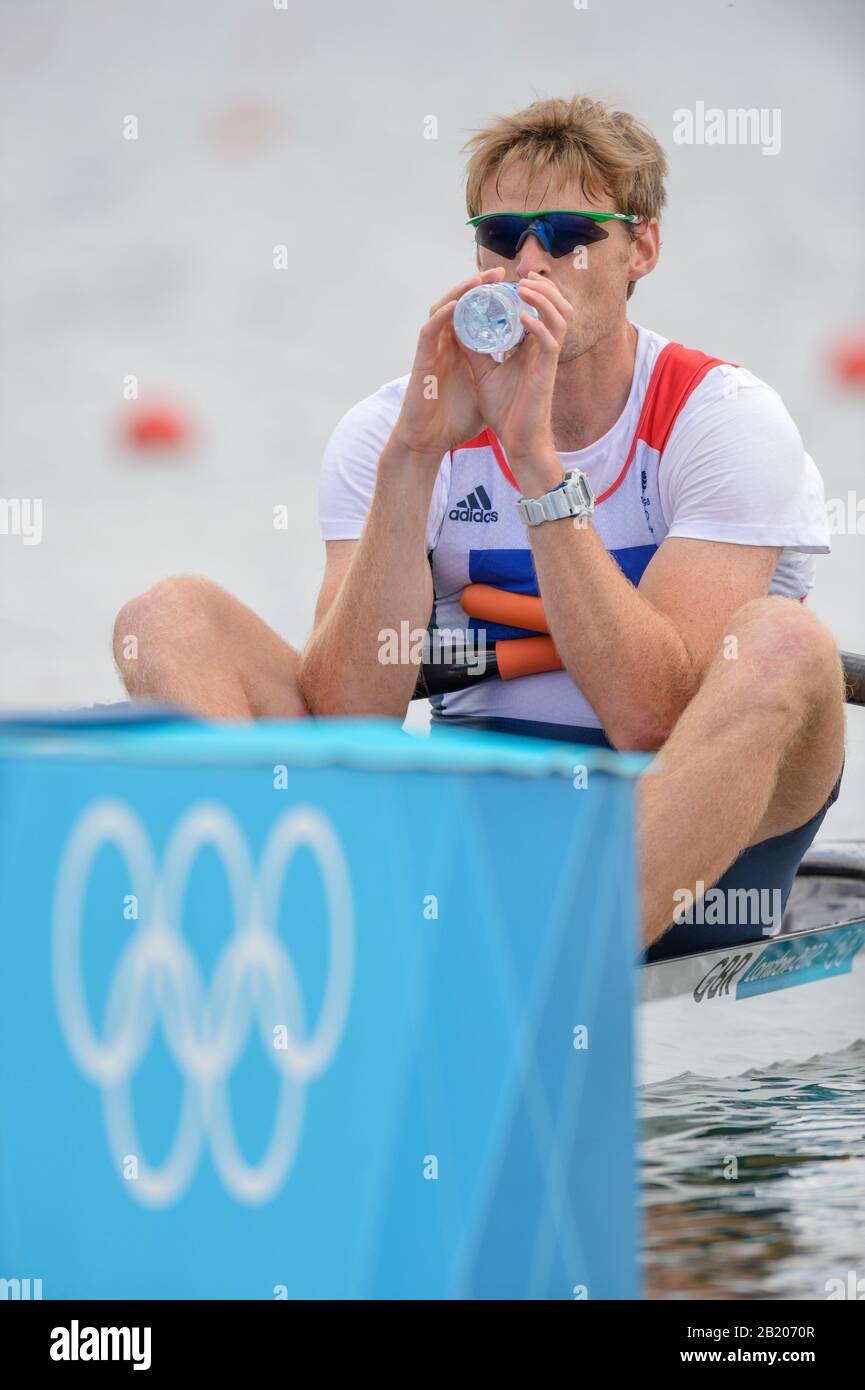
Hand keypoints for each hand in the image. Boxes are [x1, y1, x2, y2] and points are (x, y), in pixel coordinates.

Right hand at [390, 267, 505, 462]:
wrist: (430, 443)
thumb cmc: (455, 422)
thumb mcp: (486, 393)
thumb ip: (498, 375)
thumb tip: (525, 370)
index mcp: (461, 351)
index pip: (476, 315)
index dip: (493, 299)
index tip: (513, 287)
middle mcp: (446, 345)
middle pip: (460, 305)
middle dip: (479, 286)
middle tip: (499, 273)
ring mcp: (433, 350)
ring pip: (444, 309)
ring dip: (461, 292)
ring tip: (481, 279)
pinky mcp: (422, 359)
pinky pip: (431, 329)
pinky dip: (444, 314)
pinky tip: (458, 303)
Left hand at [461, 272, 569, 491]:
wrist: (516, 442)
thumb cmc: (505, 411)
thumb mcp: (483, 373)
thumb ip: (475, 349)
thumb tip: (457, 325)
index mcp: (531, 348)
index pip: (538, 310)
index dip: (531, 291)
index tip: (511, 279)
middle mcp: (543, 350)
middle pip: (557, 307)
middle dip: (543, 287)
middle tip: (523, 277)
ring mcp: (547, 361)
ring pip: (560, 318)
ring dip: (543, 299)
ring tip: (524, 288)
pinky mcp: (547, 373)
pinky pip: (550, 342)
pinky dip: (538, 325)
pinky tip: (523, 317)